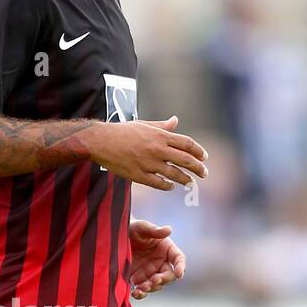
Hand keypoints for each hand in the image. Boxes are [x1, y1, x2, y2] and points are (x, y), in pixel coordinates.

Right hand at [90, 115, 207, 189]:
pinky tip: (171, 186)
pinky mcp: (139, 175)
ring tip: (190, 182)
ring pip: (174, 174)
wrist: (101, 141)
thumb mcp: (144, 125)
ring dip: (185, 179)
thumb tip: (175, 120)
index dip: (199, 151)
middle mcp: (157, 149)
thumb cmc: (122, 131)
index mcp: (160, 135)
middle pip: (186, 160)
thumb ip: (162, 125)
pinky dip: (167, 186)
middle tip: (204, 173)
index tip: (204, 157)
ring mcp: (149, 163)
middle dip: (198, 168)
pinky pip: (159, 183)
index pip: (187, 144)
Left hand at [129, 220, 185, 298]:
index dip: (181, 266)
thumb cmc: (132, 228)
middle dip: (163, 279)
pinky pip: (143, 290)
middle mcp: (161, 263)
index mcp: (167, 249)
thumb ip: (154, 230)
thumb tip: (168, 230)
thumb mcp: (141, 227)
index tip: (179, 274)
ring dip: (151, 288)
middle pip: (169, 275)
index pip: (178, 259)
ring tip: (142, 288)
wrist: (116, 238)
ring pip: (156, 285)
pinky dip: (141, 294)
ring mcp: (150, 272)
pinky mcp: (139, 280)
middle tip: (154, 280)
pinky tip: (135, 293)